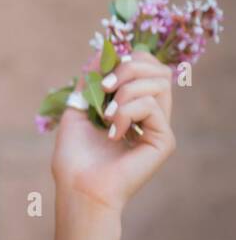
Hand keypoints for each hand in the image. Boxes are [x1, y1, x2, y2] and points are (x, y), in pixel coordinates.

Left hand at [51, 49, 176, 213]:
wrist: (78, 187)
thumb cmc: (74, 156)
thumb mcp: (77, 109)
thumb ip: (91, 81)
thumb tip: (101, 52)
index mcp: (133, 106)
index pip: (147, 67)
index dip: (129, 58)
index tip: (104, 71)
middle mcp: (150, 115)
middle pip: (158, 69)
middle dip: (128, 68)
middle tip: (106, 86)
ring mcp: (159, 127)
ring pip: (159, 83)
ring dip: (125, 91)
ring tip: (106, 115)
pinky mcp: (164, 140)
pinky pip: (152, 107)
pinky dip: (127, 113)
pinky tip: (113, 133)